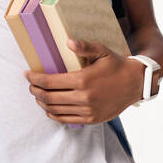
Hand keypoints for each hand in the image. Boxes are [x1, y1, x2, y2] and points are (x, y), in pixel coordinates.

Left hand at [24, 39, 142, 124]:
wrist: (135, 84)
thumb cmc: (117, 65)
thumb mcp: (103, 51)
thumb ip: (85, 47)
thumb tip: (68, 42)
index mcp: (83, 80)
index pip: (49, 82)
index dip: (34, 78)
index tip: (27, 74)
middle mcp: (83, 97)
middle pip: (48, 97)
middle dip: (34, 91)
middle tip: (30, 85)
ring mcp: (87, 110)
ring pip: (55, 110)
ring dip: (42, 103)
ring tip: (38, 95)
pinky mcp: (91, 119)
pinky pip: (66, 120)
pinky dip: (53, 114)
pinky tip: (50, 108)